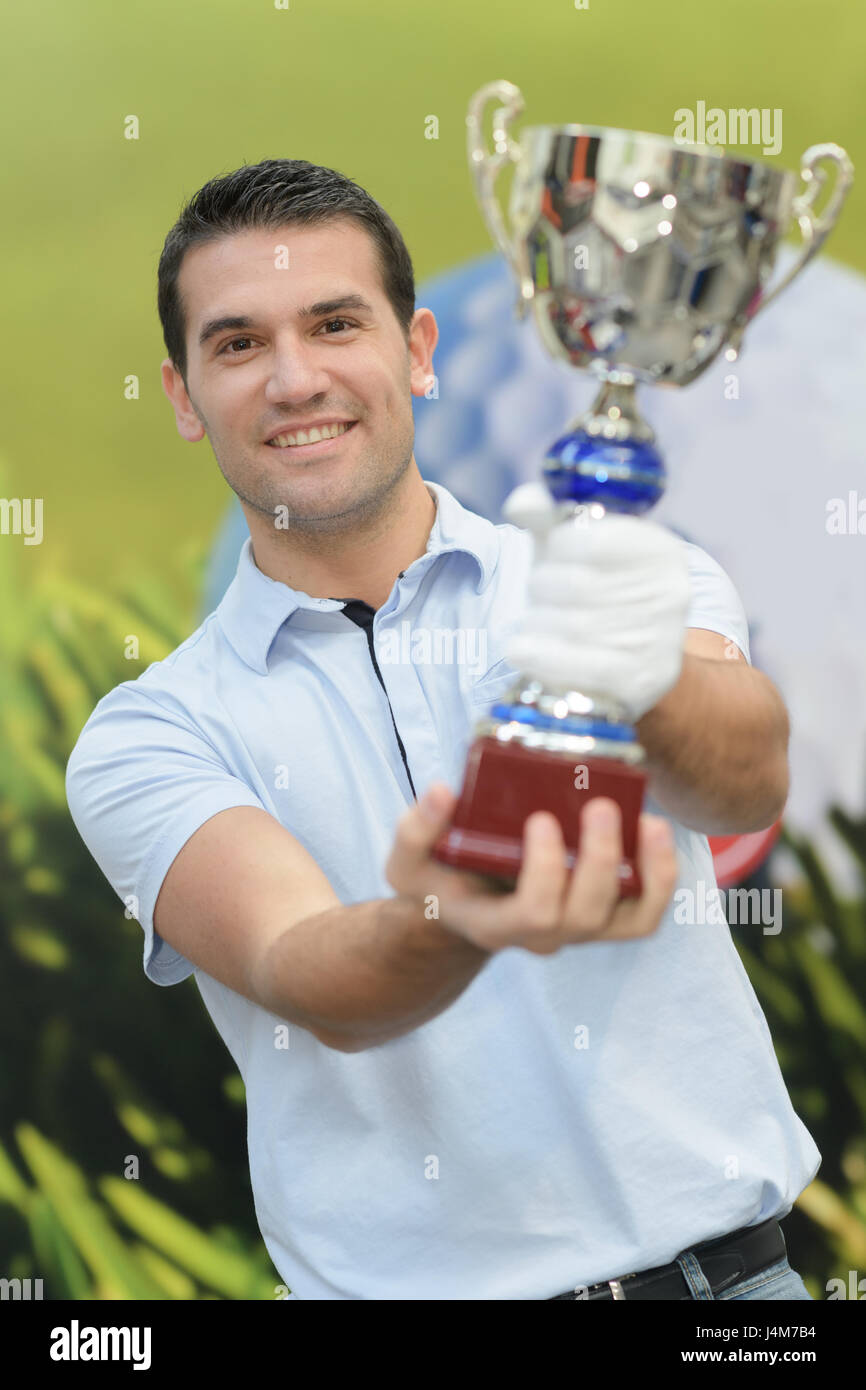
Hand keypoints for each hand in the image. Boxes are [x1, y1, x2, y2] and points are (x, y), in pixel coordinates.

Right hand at [385, 783, 679, 954]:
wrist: (463, 909)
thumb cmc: (438, 881)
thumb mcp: (407, 863)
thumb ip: (415, 830)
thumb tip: (443, 792)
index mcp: (496, 925)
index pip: (534, 914)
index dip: (546, 870)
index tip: (541, 818)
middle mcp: (543, 935)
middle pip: (585, 917)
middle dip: (599, 861)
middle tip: (599, 807)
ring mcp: (578, 928)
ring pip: (631, 922)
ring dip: (649, 874)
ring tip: (650, 823)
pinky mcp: (604, 913)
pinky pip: (645, 910)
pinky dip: (660, 875)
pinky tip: (656, 830)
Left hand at [501, 483, 691, 721]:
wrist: (628, 665)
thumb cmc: (595, 594)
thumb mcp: (572, 550)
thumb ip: (546, 517)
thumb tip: (522, 502)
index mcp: (660, 550)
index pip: (591, 539)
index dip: (558, 547)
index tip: (555, 556)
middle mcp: (670, 593)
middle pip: (576, 585)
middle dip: (543, 588)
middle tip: (543, 596)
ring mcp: (660, 640)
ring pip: (569, 625)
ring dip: (538, 623)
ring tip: (541, 624)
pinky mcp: (640, 680)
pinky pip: (574, 663)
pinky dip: (537, 655)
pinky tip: (521, 650)